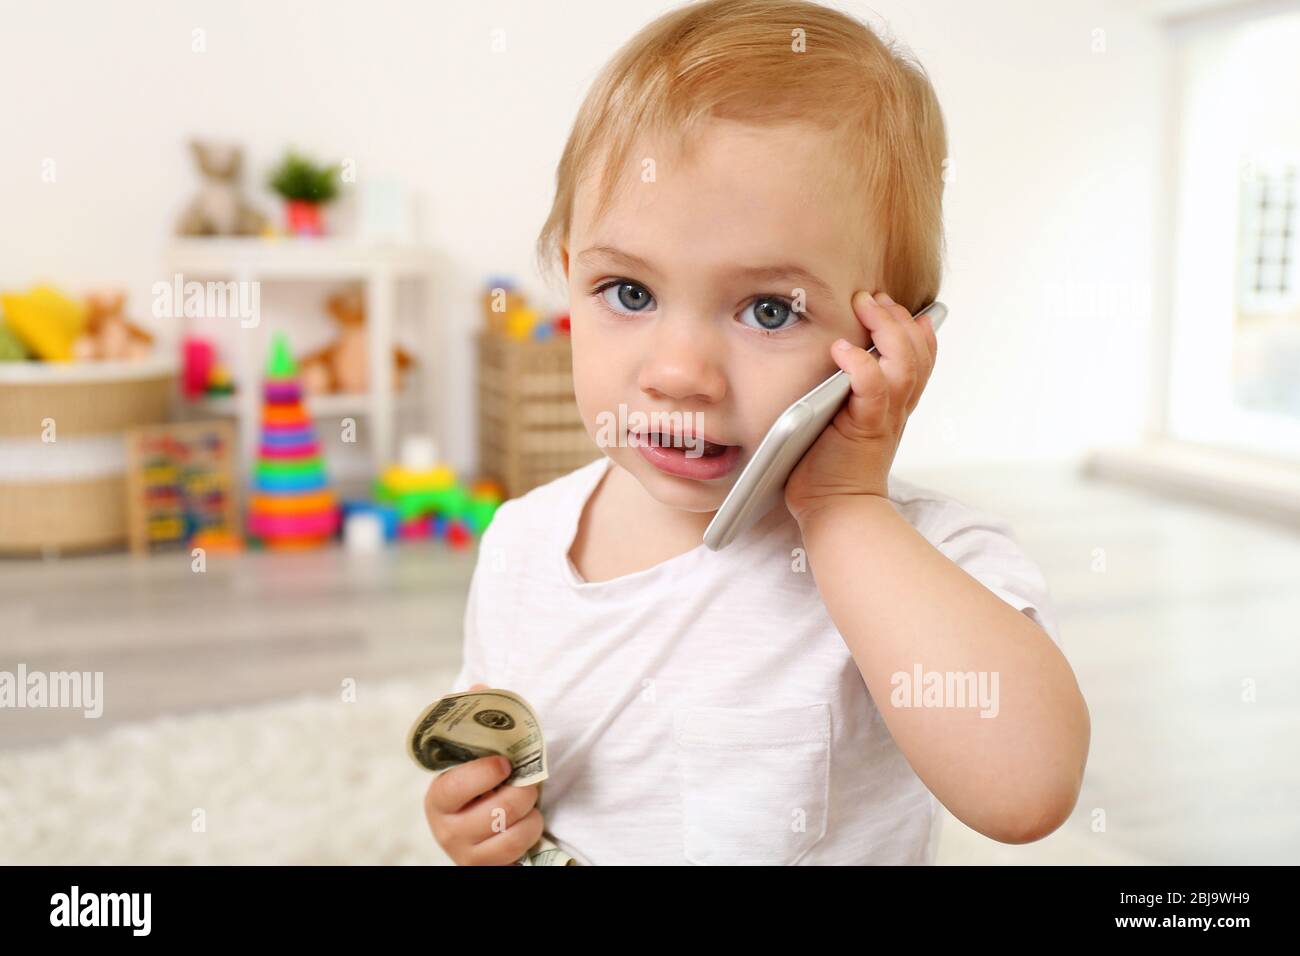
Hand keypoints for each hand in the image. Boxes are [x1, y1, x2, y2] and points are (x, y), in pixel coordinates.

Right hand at [422, 683, 544, 864]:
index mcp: (438, 796)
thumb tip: (480, 686)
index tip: (504, 762)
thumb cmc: (480, 787)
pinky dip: (531, 831)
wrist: (482, 832)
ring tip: (529, 799)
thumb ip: (476, 721)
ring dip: (530, 813)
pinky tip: (528, 820)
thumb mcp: (474, 757)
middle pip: (492, 812)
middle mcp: (446, 829)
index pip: (454, 787)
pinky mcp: (486, 868)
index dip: (481, 774)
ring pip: (509, 833)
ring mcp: (466, 853)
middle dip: (520, 793)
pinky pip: (518, 850)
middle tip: (529, 780)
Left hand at [784, 291, 937, 526]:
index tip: (899, 306)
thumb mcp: (843, 421)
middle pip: (917, 353)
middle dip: (898, 317)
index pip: (920, 358)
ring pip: (904, 363)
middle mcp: (896, 409)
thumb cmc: (830, 471)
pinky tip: (842, 348)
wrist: (835, 512)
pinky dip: (861, 364)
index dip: (917, 330)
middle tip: (873, 299)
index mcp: (894, 406)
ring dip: (886, 328)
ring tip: (864, 306)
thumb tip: (830, 359)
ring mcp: (883, 417)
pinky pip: (873, 388)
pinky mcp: (864, 428)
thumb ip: (846, 392)